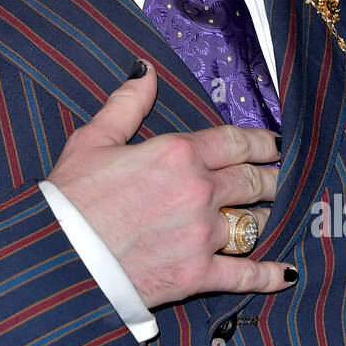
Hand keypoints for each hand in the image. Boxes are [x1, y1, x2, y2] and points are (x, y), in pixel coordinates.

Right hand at [46, 61, 291, 308]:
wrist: (60, 259)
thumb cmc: (70, 199)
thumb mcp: (93, 140)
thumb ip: (127, 103)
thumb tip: (146, 70)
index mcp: (177, 153)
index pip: (236, 142)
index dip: (262, 142)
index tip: (276, 144)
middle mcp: (198, 191)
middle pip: (252, 180)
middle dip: (270, 178)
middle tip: (280, 177)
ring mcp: (202, 234)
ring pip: (253, 223)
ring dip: (265, 218)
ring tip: (273, 214)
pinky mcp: (198, 274)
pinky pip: (245, 274)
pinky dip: (269, 274)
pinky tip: (285, 273)